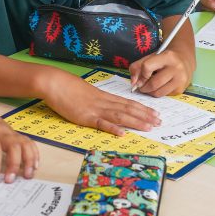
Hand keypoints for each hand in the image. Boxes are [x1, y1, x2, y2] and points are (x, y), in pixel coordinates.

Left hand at [0, 98, 39, 182]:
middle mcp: (1, 130)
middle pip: (14, 145)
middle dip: (14, 164)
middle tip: (9, 181)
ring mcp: (10, 131)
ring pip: (25, 143)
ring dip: (29, 159)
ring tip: (28, 175)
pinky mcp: (15, 134)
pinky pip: (28, 142)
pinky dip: (34, 153)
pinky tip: (34, 166)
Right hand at [43, 69, 160, 135]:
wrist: (55, 83)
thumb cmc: (68, 87)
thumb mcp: (87, 92)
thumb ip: (98, 99)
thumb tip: (108, 105)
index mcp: (105, 97)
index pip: (128, 103)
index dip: (143, 108)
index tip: (155, 113)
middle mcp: (104, 103)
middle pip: (128, 109)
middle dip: (145, 116)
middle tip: (159, 121)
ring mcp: (95, 110)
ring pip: (120, 116)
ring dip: (136, 121)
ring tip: (149, 127)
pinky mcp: (85, 117)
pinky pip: (101, 123)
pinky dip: (113, 128)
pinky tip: (122, 133)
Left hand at [129, 49, 193, 96]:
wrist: (184, 60)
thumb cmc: (164, 59)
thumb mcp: (151, 57)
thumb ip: (138, 66)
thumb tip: (133, 83)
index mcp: (167, 56)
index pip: (147, 67)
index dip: (141, 74)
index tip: (139, 77)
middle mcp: (176, 68)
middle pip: (153, 83)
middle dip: (143, 87)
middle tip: (141, 86)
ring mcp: (180, 80)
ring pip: (158, 92)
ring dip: (150, 92)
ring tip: (149, 87)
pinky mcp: (180, 89)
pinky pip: (164, 95)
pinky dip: (158, 93)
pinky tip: (159, 87)